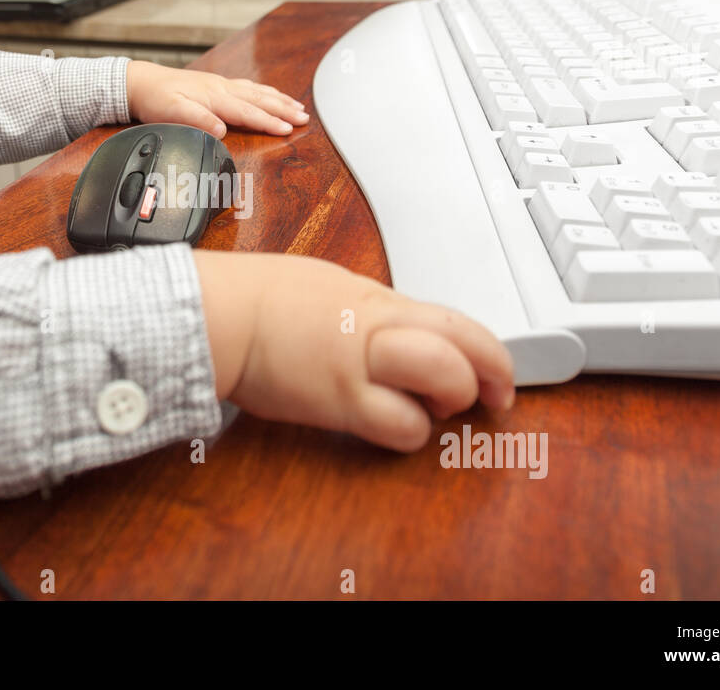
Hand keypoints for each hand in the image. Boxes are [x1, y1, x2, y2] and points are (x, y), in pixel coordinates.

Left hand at [125, 60, 308, 137]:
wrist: (141, 83)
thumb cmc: (156, 99)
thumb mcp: (172, 113)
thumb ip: (198, 121)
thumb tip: (222, 131)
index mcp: (215, 97)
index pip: (248, 111)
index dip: (270, 121)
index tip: (288, 128)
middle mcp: (222, 88)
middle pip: (260, 99)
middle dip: (284, 109)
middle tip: (304, 118)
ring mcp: (220, 84)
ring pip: (256, 91)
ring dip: (278, 99)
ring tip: (297, 106)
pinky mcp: (216, 84)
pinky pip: (247, 87)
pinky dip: (264, 91)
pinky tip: (269, 94)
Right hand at [193, 250, 515, 451]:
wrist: (220, 316)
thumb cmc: (259, 300)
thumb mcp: (329, 288)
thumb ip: (371, 311)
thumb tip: (401, 330)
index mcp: (376, 300)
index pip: (454, 319)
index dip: (489, 349)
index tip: (499, 371)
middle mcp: (376, 327)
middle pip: (461, 344)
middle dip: (490, 374)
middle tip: (493, 398)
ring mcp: (361, 364)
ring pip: (441, 378)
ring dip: (451, 400)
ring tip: (437, 410)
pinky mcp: (339, 401)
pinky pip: (398, 423)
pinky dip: (410, 431)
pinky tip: (396, 426)